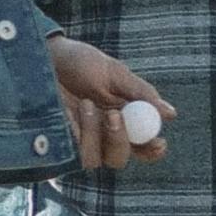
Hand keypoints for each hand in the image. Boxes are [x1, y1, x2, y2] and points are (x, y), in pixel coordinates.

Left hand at [48, 35, 168, 172]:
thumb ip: (140, 95)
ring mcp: (77, 141)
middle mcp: (101, 136)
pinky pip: (70, 154)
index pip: (142, 147)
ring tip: (85, 103)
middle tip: (114, 115)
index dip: (152, 151)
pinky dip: (74, 135)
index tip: (158, 143)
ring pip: (95, 160)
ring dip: (93, 134)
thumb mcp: (114, 73)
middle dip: (120, 141)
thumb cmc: (81, 63)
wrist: (45, 54)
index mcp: (123, 120)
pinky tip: (68, 112)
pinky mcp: (56, 142)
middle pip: (119, 159)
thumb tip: (170, 114)